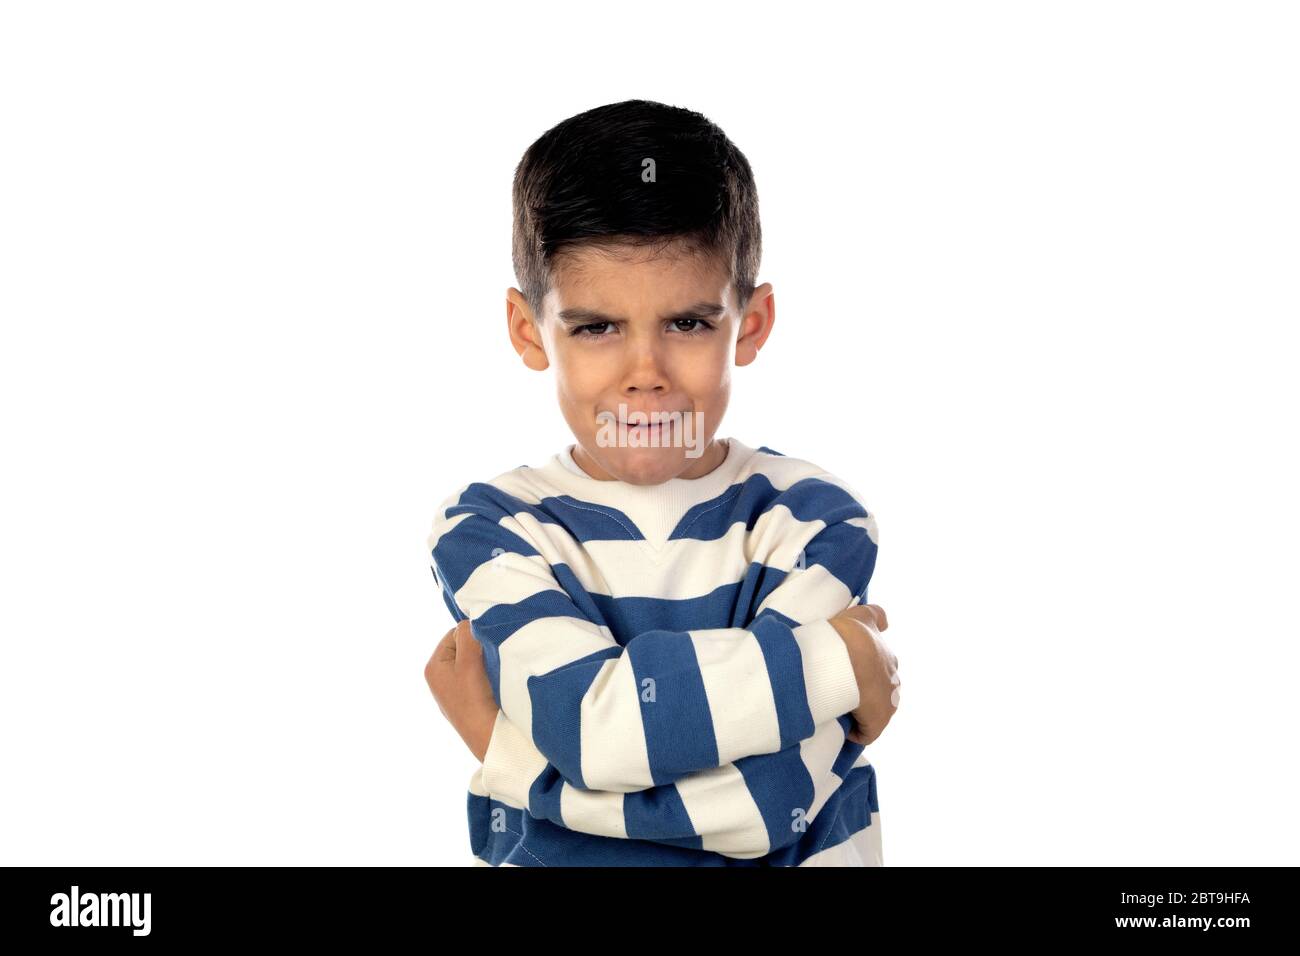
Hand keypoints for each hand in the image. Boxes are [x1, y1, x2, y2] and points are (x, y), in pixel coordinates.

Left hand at [424, 620, 498, 762]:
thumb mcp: (469, 662)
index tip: (490, 643)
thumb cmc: (475, 701)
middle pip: (464, 647)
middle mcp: (440, 679)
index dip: (474, 634)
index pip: (455, 633)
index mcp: (433, 667)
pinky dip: (491, 676)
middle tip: (495, 657)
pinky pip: (480, 678)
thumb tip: (472, 621)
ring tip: (498, 671)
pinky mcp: (470, 702)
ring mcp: (455, 692)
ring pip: (474, 662)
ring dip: (488, 662)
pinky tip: (499, 683)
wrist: (489, 740)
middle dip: (481, 648)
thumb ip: (468, 635)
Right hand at [830, 604, 899, 745]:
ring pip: (874, 713)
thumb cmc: (851, 634)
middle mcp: (893, 682)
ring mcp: (888, 703)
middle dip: (864, 694)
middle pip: (880, 693)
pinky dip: (855, 731)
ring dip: (859, 713)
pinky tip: (840, 725)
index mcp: (888, 659)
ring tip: (837, 708)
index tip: (849, 675)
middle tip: (840, 692)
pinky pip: (867, 732)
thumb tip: (885, 623)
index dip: (866, 674)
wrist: (849, 653)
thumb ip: (876, 615)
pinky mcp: (877, 722)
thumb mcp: (863, 615)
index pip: (880, 670)